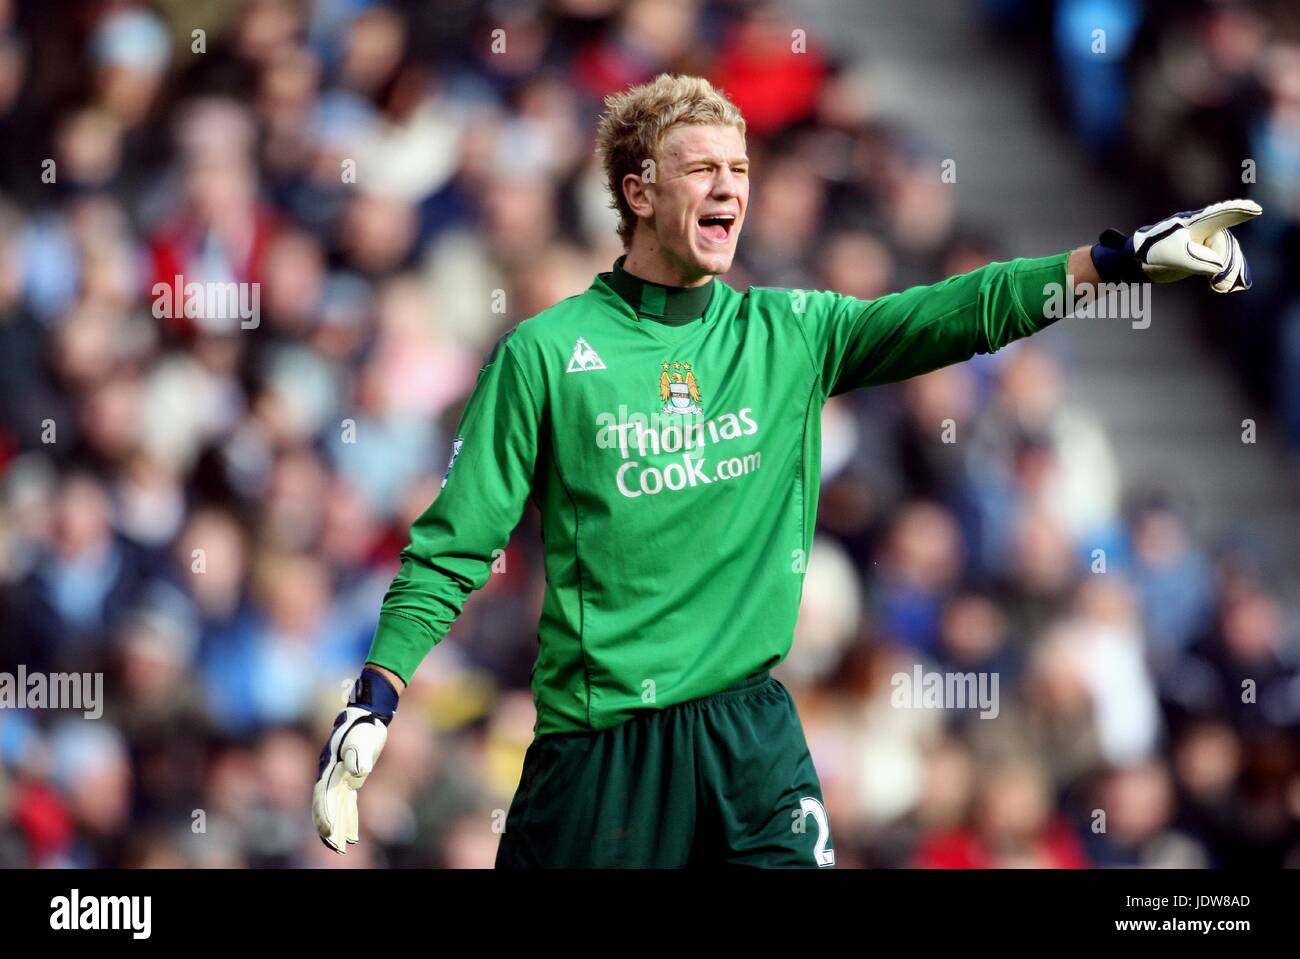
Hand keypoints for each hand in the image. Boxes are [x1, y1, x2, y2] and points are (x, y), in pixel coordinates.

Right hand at [312, 669, 399, 854]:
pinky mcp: (349, 779)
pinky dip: (348, 819)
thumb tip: (358, 772)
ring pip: (335, 808)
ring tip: (341, 848)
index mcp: (329, 766)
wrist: (367, 713)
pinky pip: (346, 804)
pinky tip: (352, 835)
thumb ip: (358, 753)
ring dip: (338, 828)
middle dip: (329, 828)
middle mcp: (330, 775)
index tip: (329, 830)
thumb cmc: (365, 725)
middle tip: (335, 848)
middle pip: (325, 807)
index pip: (322, 795)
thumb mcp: (363, 737)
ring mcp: (339, 778)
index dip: (323, 813)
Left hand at [1091, 199, 1261, 292]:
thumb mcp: (1172, 258)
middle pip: (1224, 242)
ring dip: (1227, 270)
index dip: (1237, 212)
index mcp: (1191, 223)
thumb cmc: (1146, 254)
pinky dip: (1226, 273)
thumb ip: (1198, 261)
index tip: (1254, 210)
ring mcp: (1200, 242)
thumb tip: (1219, 268)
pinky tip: (1225, 286)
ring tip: (1219, 287)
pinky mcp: (1199, 256)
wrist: (1130, 262)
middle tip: (1218, 283)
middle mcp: (1199, 229)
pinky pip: (1220, 263)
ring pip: (1225, 254)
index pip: (1218, 216)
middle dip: (1228, 260)